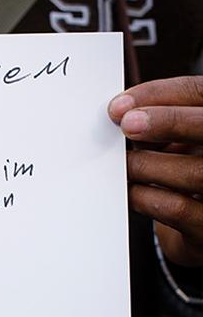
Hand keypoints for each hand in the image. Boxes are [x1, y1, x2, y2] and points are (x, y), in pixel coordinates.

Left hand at [109, 76, 202, 266]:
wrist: (198, 222)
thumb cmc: (187, 168)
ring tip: (128, 164)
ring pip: (195, 172)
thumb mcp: (178, 136)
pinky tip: (133, 190)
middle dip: (168, 122)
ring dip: (147, 165)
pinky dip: (144, 196)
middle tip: (128, 124)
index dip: (164, 94)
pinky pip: (177, 208)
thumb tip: (123, 112)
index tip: (122, 104)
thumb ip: (159, 120)